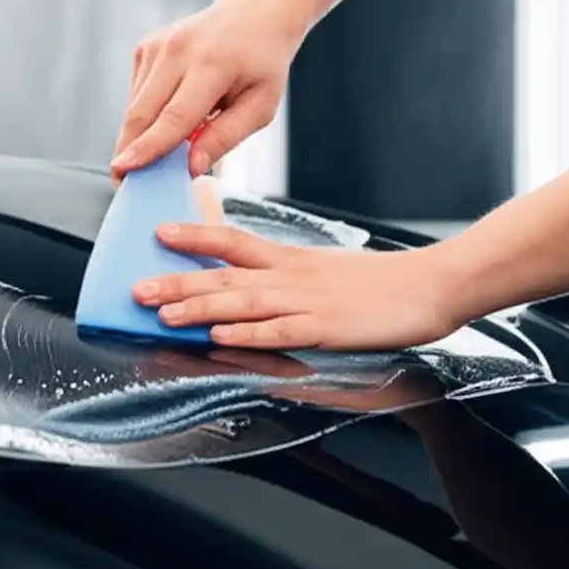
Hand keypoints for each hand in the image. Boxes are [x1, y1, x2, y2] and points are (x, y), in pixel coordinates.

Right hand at [110, 0, 306, 181]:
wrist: (254, 15)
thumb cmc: (261, 65)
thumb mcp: (260, 107)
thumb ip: (224, 137)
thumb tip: (191, 168)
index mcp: (213, 64)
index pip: (174, 116)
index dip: (148, 147)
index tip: (122, 170)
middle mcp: (178, 49)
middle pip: (142, 113)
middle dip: (129, 151)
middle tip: (124, 184)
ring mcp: (156, 45)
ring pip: (135, 107)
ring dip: (141, 135)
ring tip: (165, 145)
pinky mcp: (144, 47)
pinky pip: (137, 95)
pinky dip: (148, 114)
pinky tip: (170, 110)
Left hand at [131, 223, 465, 350]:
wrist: (432, 286)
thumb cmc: (379, 283)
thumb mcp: (324, 268)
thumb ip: (286, 273)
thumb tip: (249, 278)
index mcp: (290, 260)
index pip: (233, 240)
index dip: (195, 236)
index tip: (158, 233)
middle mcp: (291, 277)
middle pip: (225, 275)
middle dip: (178, 282)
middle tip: (136, 288)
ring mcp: (306, 303)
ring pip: (243, 303)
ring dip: (200, 308)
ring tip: (164, 314)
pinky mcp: (325, 330)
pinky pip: (279, 332)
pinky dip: (247, 334)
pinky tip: (221, 336)